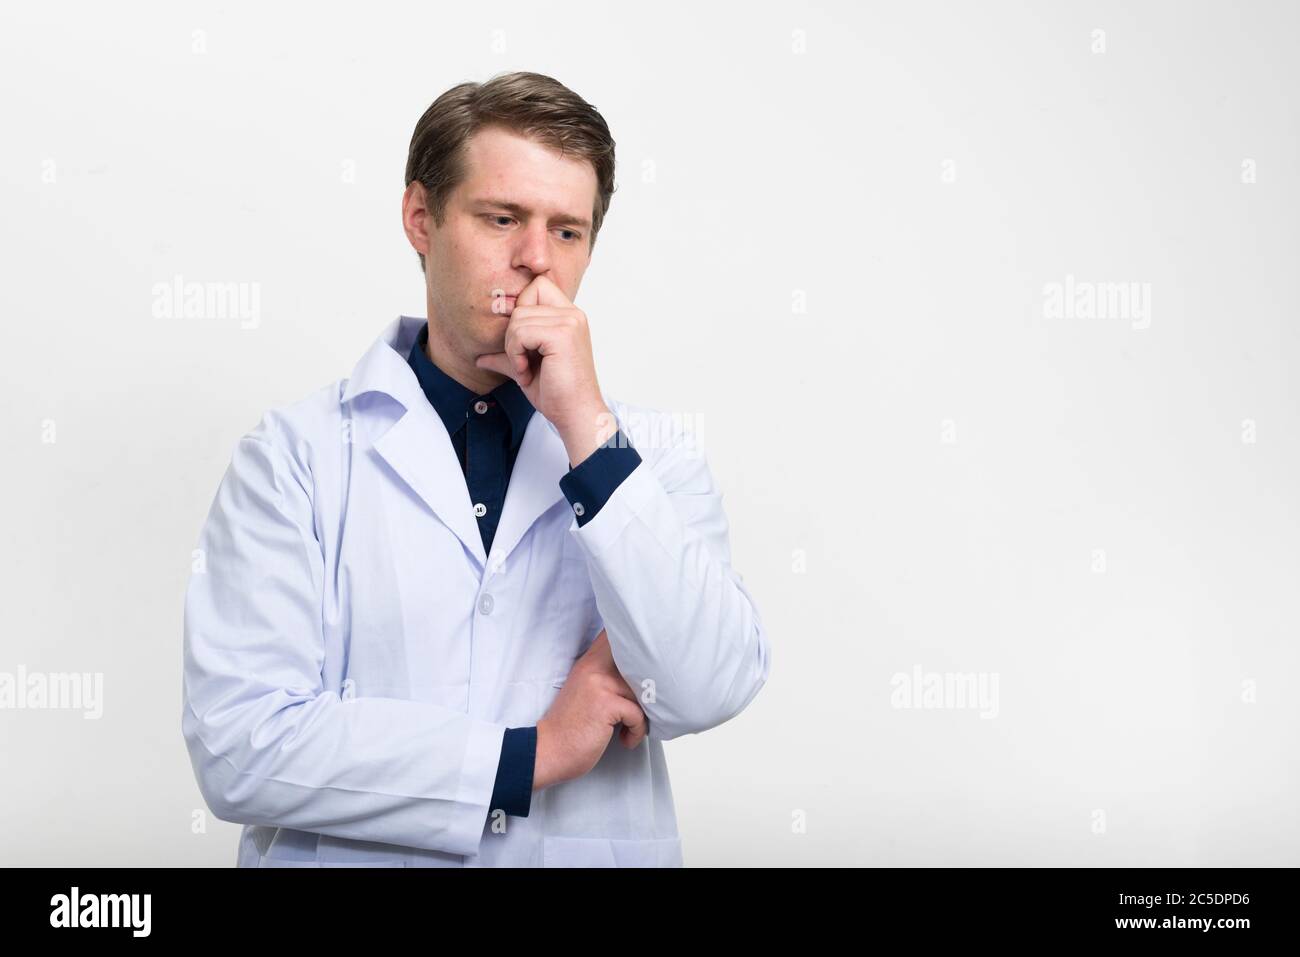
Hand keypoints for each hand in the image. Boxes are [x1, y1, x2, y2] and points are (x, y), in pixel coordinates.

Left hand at [474, 275, 616, 465]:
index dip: (521, 309)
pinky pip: (521, 332)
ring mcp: (569, 322)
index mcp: (569, 316)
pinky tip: (527, 371)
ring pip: (518, 317)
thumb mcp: (526, 367)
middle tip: (523, 361)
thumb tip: (479, 358)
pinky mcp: (562, 335)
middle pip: (522, 302)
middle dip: (513, 334)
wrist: (575, 415)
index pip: (536, 286)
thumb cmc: (556, 393)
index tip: (522, 342)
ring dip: (513, 347)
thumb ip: (507, 354)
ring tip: (526, 368)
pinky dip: (516, 354)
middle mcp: (572, 314)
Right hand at [533, 629, 646, 789]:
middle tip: (640, 709)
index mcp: (588, 663)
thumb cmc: (570, 728)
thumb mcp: (584, 692)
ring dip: (641, 715)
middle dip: (646, 686)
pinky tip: (624, 740)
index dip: (634, 645)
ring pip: (642, 692)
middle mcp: (593, 667)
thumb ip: (605, 676)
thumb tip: (642, 675)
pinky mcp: (606, 704)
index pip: (614, 636)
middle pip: (637, 662)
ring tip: (627, 729)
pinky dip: (636, 731)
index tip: (641, 664)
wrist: (548, 751)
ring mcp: (599, 684)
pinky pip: (638, 714)